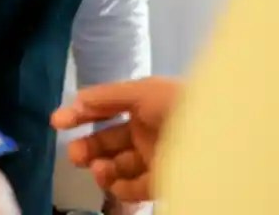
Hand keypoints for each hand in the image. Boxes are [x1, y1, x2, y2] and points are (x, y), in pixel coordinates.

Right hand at [51, 77, 179, 202]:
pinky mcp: (162, 181)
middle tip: (75, 154)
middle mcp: (147, 130)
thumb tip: (75, 101)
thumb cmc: (180, 103)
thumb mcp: (141, 90)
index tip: (57, 122)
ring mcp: (154, 157)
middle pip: (108, 141)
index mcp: (143, 104)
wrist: (221, 133)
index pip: (105, 110)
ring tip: (98, 168)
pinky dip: (119, 187)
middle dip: (88, 147)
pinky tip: (112, 181)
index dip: (80, 114)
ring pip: (118, 166)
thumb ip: (105, 96)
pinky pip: (133, 188)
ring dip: (101, 168)